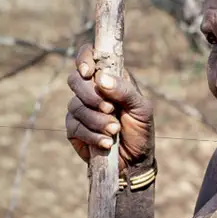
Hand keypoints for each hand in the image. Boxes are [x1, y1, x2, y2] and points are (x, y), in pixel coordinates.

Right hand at [66, 44, 154, 173]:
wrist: (135, 161)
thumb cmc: (141, 130)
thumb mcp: (141, 109)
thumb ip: (124, 91)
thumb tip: (100, 79)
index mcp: (110, 79)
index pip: (90, 56)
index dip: (84, 59)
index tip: (88, 72)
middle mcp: (92, 91)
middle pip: (75, 80)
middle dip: (91, 96)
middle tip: (110, 109)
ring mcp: (81, 109)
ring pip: (75, 105)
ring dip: (97, 120)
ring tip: (114, 131)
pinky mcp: (75, 129)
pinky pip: (74, 126)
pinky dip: (92, 135)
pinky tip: (106, 143)